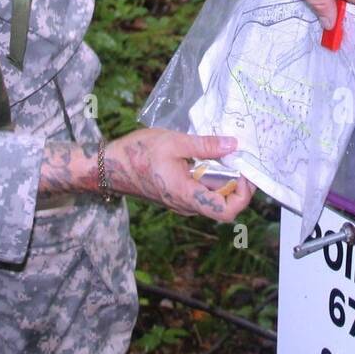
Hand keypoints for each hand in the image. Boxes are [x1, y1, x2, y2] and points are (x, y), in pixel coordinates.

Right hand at [105, 129, 254, 221]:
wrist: (109, 167)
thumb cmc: (137, 154)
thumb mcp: (173, 142)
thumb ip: (205, 145)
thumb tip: (233, 145)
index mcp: (186, 195)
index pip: (226, 211)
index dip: (243, 195)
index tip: (245, 173)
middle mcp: (186, 204)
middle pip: (223, 205)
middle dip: (236, 183)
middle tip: (238, 158)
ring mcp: (181, 202)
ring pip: (212, 198)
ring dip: (223, 179)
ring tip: (223, 154)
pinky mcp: (177, 195)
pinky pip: (200, 192)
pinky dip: (209, 177)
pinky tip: (206, 157)